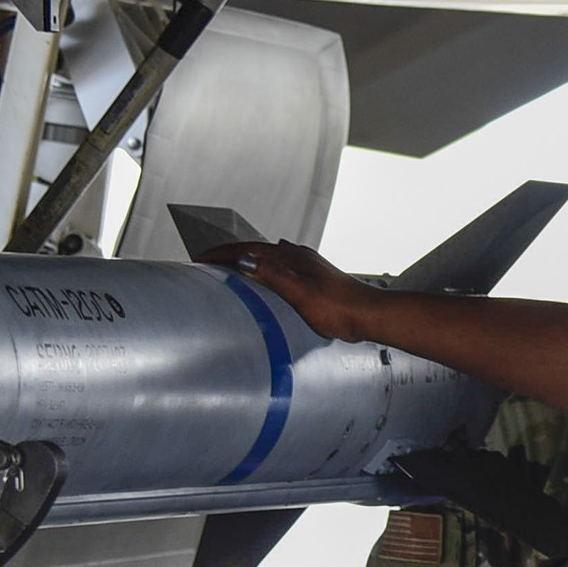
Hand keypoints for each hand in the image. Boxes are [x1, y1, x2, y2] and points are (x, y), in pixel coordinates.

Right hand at [202, 238, 378, 340]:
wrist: (368, 315)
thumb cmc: (337, 308)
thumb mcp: (299, 293)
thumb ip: (272, 275)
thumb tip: (244, 259)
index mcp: (289, 257)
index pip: (246, 250)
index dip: (221, 254)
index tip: (199, 259)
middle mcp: (296, 256)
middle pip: (255, 251)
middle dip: (229, 256)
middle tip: (207, 264)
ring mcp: (305, 265)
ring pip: (267, 258)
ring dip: (247, 261)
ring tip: (230, 269)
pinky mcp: (313, 278)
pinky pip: (280, 268)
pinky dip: (264, 269)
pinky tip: (268, 274)